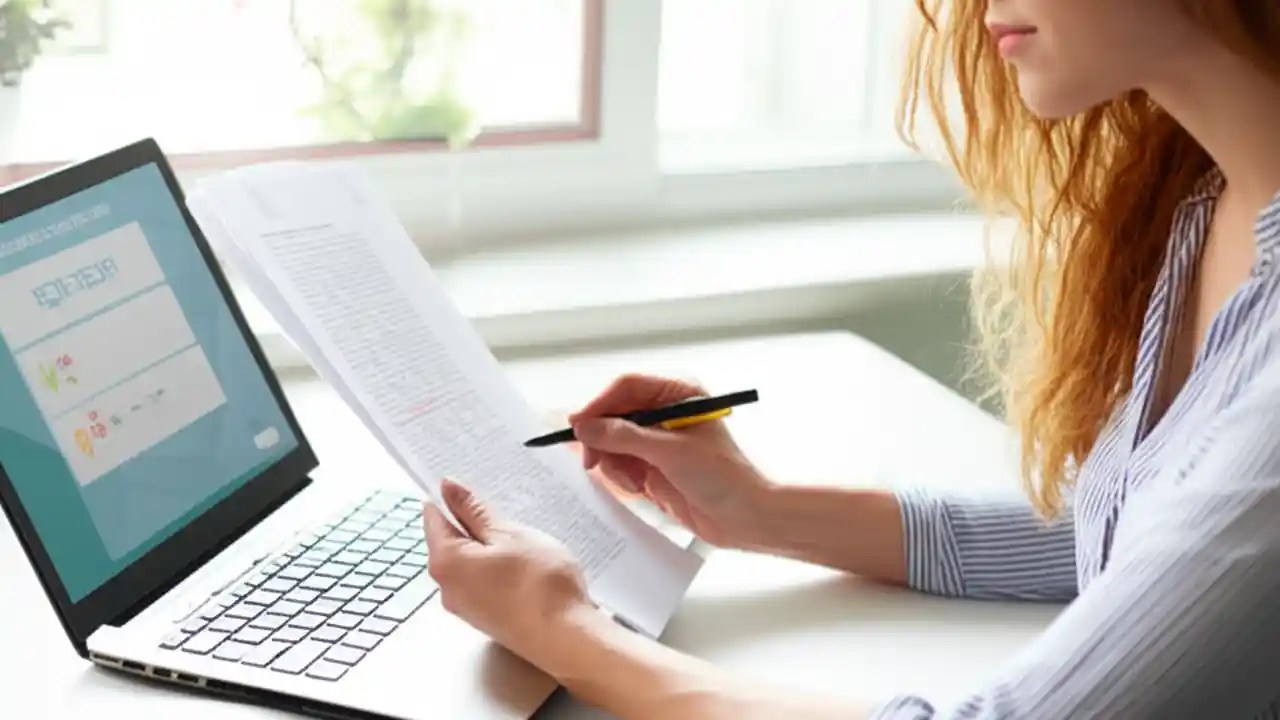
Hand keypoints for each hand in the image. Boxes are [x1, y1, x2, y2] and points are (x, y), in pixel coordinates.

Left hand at [423, 480, 593, 671]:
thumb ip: (475, 510)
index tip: (468, 484)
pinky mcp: (484, 617)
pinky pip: (481, 581)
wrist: (567, 638)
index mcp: (445, 561)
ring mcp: (465, 606)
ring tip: (521, 539)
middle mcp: (446, 587)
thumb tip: (448, 488)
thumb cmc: (540, 584)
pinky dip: (496, 567)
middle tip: (505, 511)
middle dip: (472, 522)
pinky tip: (523, 564)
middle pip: (449, 540)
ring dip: (488, 545)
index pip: (433, 516)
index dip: (449, 496)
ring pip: (467, 561)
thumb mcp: (509, 534)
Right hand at [570, 374, 772, 548]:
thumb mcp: (669, 452)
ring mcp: (658, 441)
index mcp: (677, 394)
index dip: (600, 405)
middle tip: (591, 461)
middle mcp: (665, 412)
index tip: (577, 426)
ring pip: (613, 442)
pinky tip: (639, 488)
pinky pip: (622, 465)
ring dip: (614, 462)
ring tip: (633, 480)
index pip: (627, 387)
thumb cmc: (721, 476)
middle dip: (603, 439)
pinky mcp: (654, 467)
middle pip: (615, 415)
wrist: (745, 517)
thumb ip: (624, 437)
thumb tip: (584, 428)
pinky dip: (622, 477)